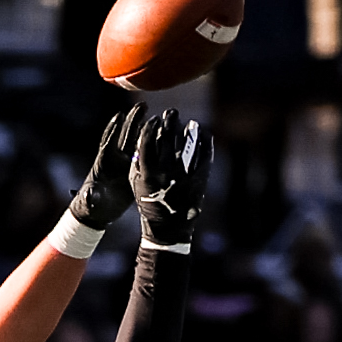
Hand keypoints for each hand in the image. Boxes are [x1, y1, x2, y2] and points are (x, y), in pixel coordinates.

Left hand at [70, 103, 147, 229]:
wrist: (96, 211)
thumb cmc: (91, 205)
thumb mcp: (90, 201)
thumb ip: (91, 197)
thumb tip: (90, 195)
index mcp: (103, 163)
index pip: (109, 142)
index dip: (114, 129)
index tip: (120, 115)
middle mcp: (114, 159)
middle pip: (124, 134)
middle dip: (132, 120)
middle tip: (143, 105)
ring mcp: (124, 162)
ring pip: (135, 140)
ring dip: (144, 127)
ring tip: (156, 114)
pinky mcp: (132, 168)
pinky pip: (143, 151)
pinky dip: (151, 142)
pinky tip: (163, 134)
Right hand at [130, 109, 212, 246]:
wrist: (168, 228)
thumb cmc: (149, 203)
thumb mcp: (136, 185)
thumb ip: (137, 162)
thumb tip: (144, 139)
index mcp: (147, 174)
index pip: (146, 141)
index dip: (150, 127)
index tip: (153, 120)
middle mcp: (166, 172)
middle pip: (168, 138)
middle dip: (169, 121)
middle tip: (170, 113)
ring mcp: (185, 175)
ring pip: (188, 143)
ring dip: (188, 129)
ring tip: (189, 123)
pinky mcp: (200, 178)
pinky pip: (205, 154)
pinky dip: (205, 141)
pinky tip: (203, 133)